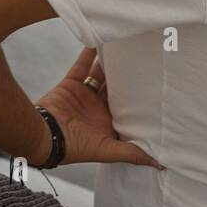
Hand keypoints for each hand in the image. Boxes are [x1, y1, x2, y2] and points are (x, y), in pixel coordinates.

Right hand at [35, 47, 162, 169]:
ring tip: (126, 47)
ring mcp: (84, 95)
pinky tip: (99, 41)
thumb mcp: (109, 151)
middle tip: (145, 59)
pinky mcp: (71, 84)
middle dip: (129, 76)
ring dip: (112, 62)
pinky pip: (82, 65)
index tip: (156, 85)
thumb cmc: (76, 147)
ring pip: (102, 74)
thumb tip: (161, 164)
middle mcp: (98, 107)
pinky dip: (89, 53)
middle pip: (118, 87)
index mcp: (108, 122)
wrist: (45, 136)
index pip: (130, 108)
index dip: (141, 98)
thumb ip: (133, 154)